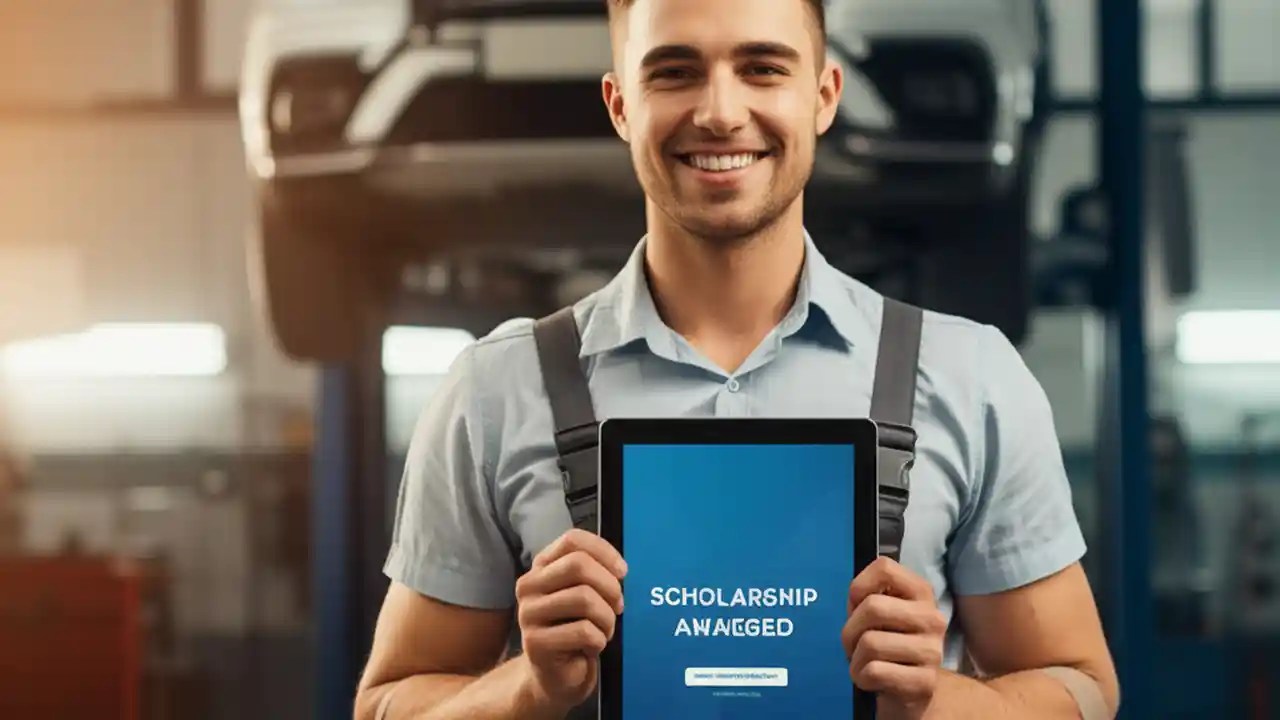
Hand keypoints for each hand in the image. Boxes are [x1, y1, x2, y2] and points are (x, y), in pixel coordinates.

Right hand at [516, 529, 626, 711]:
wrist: (555, 676)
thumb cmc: (575, 630)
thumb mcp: (585, 594)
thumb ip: (595, 574)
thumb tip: (619, 569)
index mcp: (542, 567)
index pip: (572, 540)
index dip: (604, 551)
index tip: (622, 572)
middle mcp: (529, 586)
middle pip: (579, 565)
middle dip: (609, 587)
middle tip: (617, 606)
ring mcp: (528, 614)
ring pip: (584, 598)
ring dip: (607, 618)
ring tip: (604, 630)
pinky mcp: (534, 643)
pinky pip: (584, 631)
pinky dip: (599, 641)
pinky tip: (591, 648)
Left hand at [843, 557, 946, 719]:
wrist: (912, 689)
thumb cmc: (888, 643)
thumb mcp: (879, 614)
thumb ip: (867, 597)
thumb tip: (856, 596)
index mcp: (920, 592)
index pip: (884, 568)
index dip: (858, 586)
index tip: (857, 606)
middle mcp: (932, 618)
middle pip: (872, 607)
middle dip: (850, 630)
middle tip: (853, 644)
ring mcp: (932, 651)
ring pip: (871, 643)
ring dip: (855, 658)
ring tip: (864, 663)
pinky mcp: (925, 682)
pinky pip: (875, 671)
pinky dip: (862, 677)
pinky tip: (872, 679)